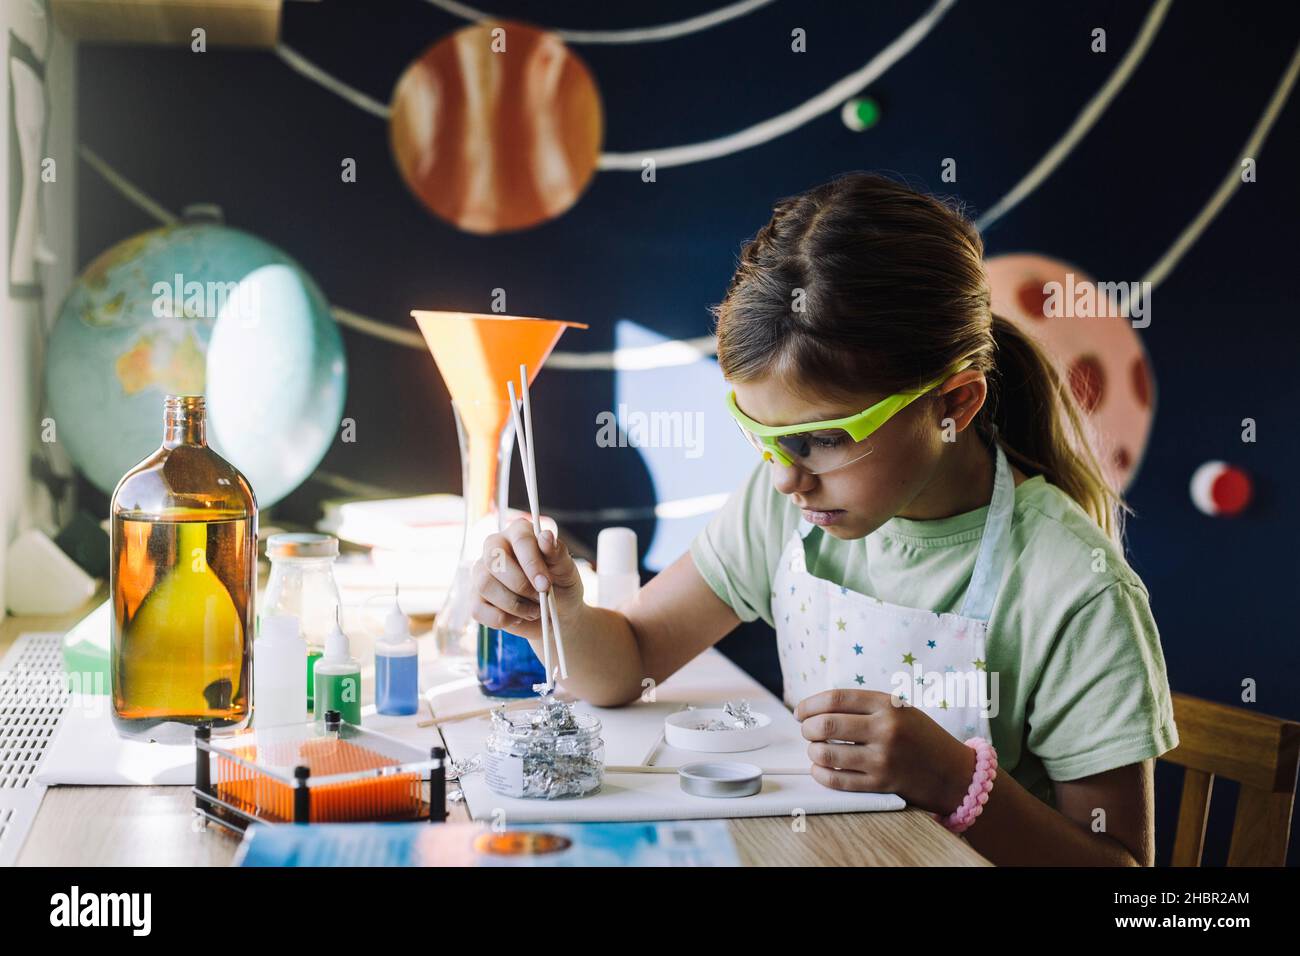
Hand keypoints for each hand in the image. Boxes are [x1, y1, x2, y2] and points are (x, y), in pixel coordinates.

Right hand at [471, 517, 583, 639]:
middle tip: (540, 598)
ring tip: (533, 611)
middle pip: (495, 560)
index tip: (544, 584)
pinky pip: (477, 609)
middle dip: (520, 585)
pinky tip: (517, 618)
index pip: (520, 540)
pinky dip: (501, 619)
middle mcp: (496, 546)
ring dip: (513, 604)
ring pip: (484, 584)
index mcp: (519, 532)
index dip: (532, 563)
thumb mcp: (566, 570)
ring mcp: (482, 571)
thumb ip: (557, 553)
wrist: (556, 616)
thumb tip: (546, 536)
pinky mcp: (475, 597)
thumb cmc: (561, 586)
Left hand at [795, 689, 976, 814]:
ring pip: (827, 754)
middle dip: (807, 729)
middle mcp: (885, 730)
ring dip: (812, 752)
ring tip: (815, 750)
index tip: (800, 711)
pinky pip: (838, 780)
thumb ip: (865, 706)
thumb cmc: (921, 737)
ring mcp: (883, 759)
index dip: (810, 704)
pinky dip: (821, 774)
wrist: (955, 772)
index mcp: (888, 705)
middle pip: (826, 725)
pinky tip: (820, 769)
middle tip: (806, 731)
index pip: (835, 698)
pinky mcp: (881, 784)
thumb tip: (817, 709)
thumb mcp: (900, 710)